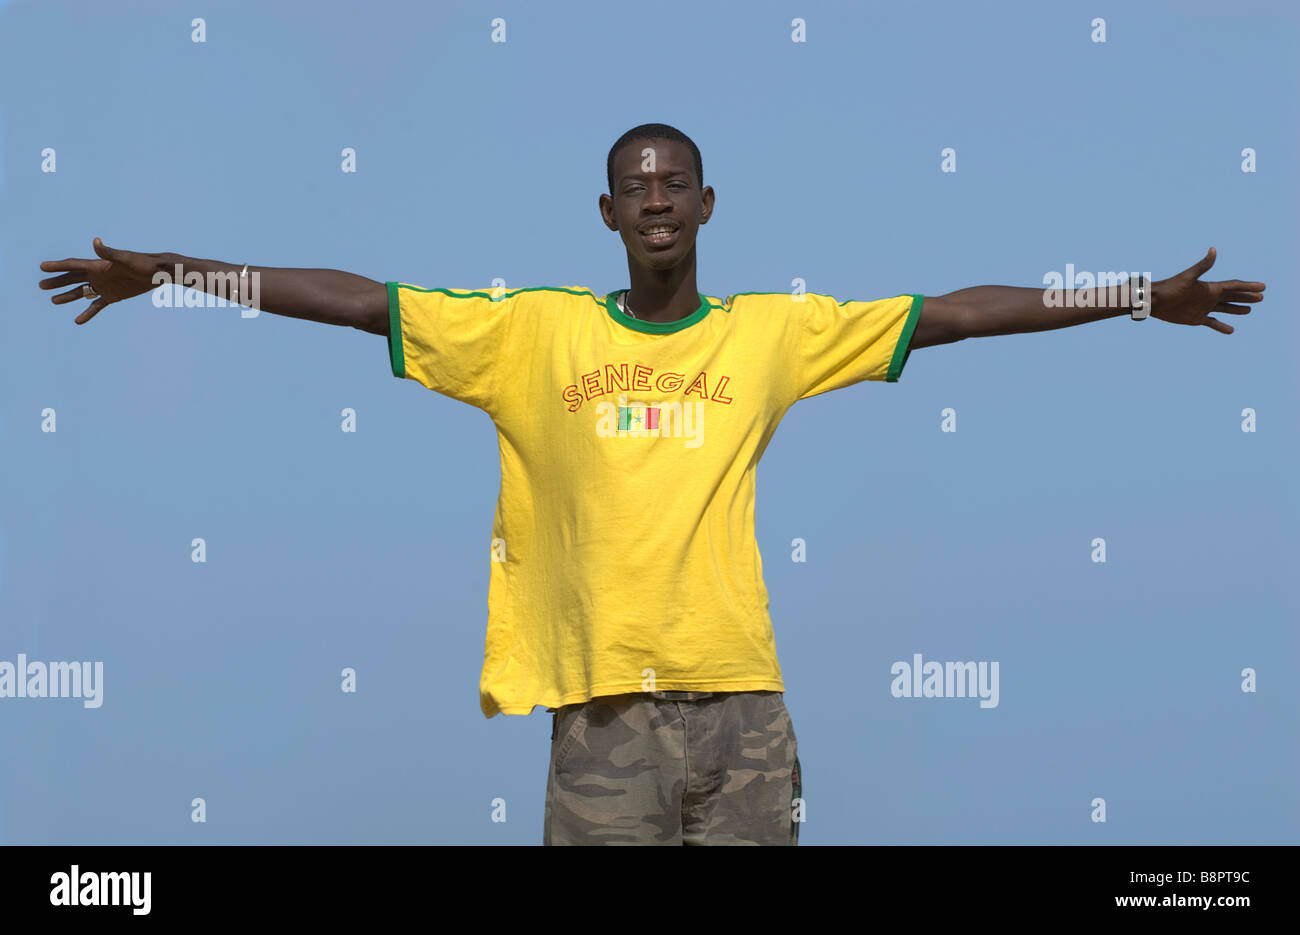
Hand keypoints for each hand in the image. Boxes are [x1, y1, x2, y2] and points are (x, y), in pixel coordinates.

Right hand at [39, 238, 164, 323]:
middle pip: (73, 278)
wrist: (157, 273)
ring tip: (53, 301)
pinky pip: (96, 306)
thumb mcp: (124, 258)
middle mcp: (98, 274)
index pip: (73, 265)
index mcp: (97, 265)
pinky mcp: (113, 296)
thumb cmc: (142, 263)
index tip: (42, 267)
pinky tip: (78, 321)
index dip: (57, 266)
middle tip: (41, 285)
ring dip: (68, 296)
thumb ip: (108, 252)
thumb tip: (95, 241)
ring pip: (82, 292)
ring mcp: (104, 286)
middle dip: (57, 282)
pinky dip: (88, 313)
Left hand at [1151, 247, 1265, 334]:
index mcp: (1210, 287)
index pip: (1234, 286)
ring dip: (1236, 309)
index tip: (1262, 286)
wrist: (1154, 301)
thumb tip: (1214, 249)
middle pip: (1232, 297)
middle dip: (1246, 297)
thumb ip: (1203, 265)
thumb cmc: (1170, 287)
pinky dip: (1221, 326)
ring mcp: (1202, 308)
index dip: (1248, 286)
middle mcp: (1208, 297)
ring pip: (1224, 309)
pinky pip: (1212, 323)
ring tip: (1249, 310)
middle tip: (1261, 297)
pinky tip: (1231, 330)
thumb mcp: (1188, 277)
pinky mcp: (1195, 318)